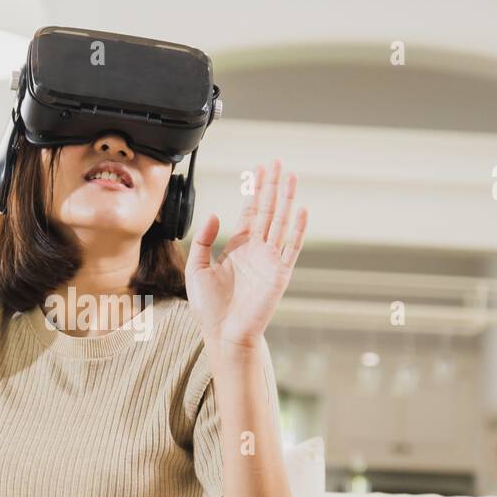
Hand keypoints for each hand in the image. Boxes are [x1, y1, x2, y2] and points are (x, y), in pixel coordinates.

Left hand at [185, 159, 307, 351]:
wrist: (223, 334)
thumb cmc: (210, 307)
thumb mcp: (196, 268)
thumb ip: (203, 240)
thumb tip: (215, 215)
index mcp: (238, 247)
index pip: (250, 212)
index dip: (255, 190)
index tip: (258, 170)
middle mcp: (257, 250)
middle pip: (268, 210)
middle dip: (271, 186)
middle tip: (277, 162)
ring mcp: (270, 260)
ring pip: (280, 222)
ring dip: (285, 199)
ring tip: (290, 176)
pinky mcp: (279, 273)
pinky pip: (290, 247)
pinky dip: (297, 228)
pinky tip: (300, 209)